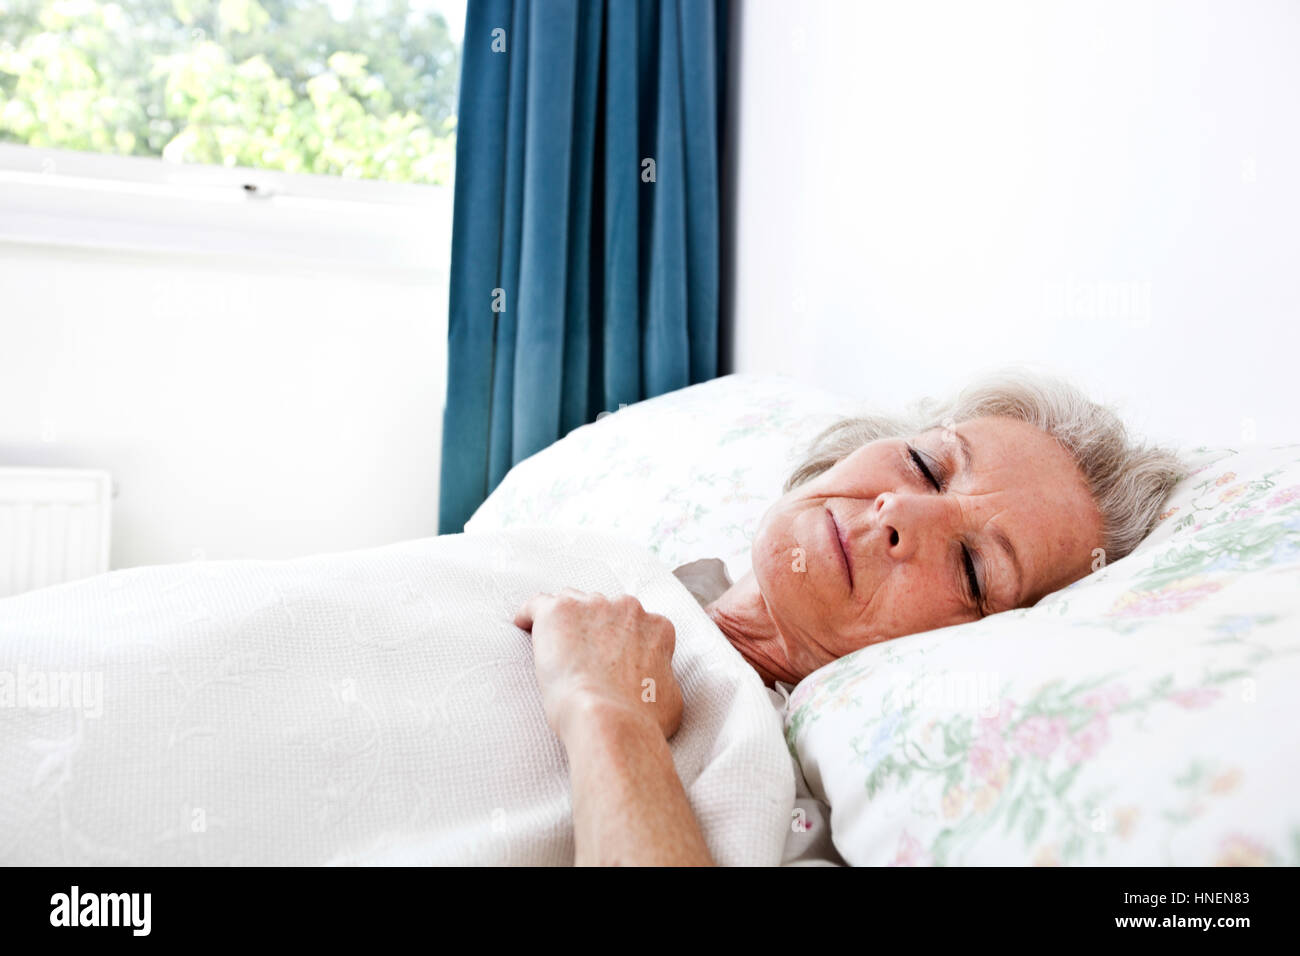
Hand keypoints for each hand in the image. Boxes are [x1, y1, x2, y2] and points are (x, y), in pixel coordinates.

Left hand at [514, 588, 682, 742]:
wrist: (608, 720)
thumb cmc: (640, 719)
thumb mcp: (671, 699)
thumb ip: (662, 678)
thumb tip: (657, 681)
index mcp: (656, 627)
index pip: (637, 623)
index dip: (622, 640)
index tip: (610, 656)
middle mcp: (628, 608)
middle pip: (605, 608)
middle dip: (594, 628)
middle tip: (583, 655)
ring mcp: (592, 606)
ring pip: (573, 602)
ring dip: (566, 621)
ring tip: (554, 644)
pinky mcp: (557, 611)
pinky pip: (537, 604)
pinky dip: (530, 615)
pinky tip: (523, 626)